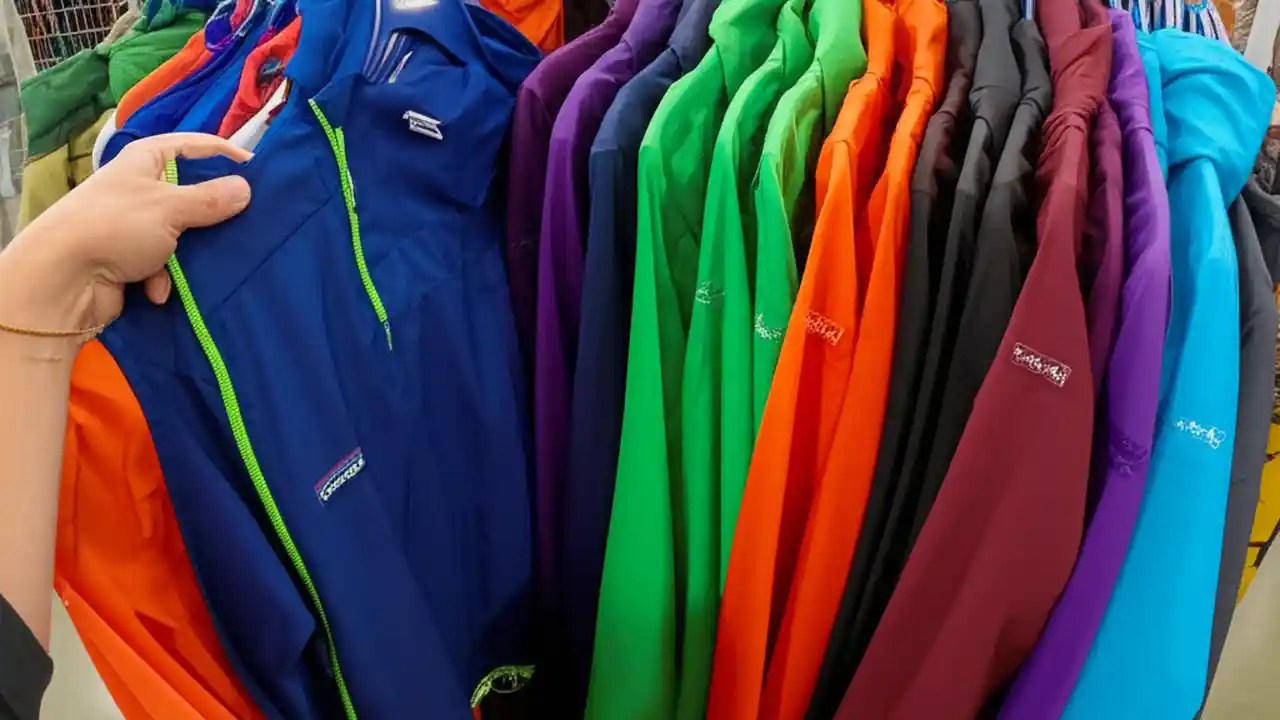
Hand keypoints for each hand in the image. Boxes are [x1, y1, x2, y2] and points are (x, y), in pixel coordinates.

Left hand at [0, 133, 251, 345]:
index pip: (192, 144)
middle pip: (191, 192)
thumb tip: (246, 189)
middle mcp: (140, 188)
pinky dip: (165, 276)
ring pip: (184, 231)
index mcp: (145, 160)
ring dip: (192, 250)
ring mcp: (136, 224)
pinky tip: (158, 288)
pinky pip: (165, 262)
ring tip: (210, 260)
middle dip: (214, 210)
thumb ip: (211, 199)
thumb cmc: (116, 227)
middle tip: (247, 219)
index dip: (224, 153)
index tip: (258, 170)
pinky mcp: (133, 258)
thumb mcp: (171, 207)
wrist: (64, 280)